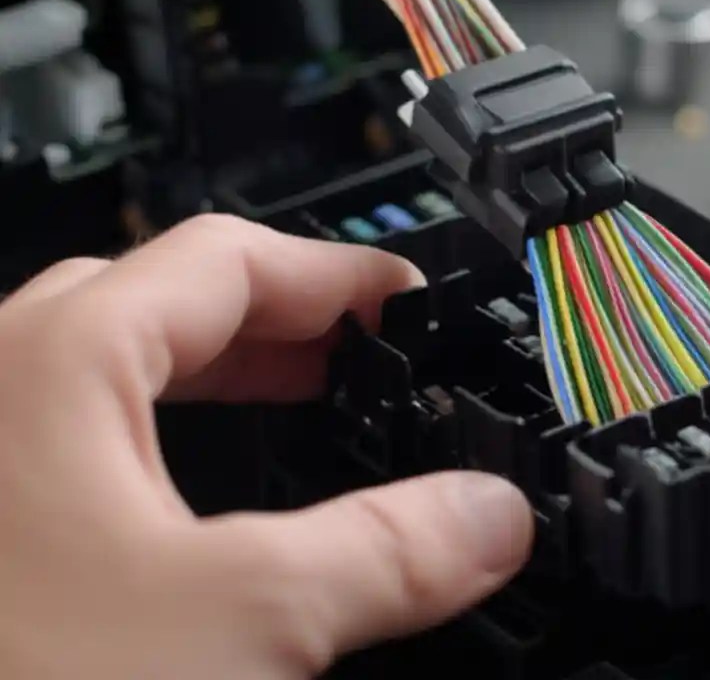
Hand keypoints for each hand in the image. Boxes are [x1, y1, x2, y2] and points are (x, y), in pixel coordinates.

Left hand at [0, 216, 533, 677]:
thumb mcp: (241, 621)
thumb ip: (389, 553)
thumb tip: (484, 516)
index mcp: (54, 363)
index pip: (228, 258)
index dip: (340, 275)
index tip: (411, 305)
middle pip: (164, 303)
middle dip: (283, 325)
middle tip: (367, 359)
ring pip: (111, 375)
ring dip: (218, 381)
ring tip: (296, 411)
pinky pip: (78, 448)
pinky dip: (161, 448)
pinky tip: (193, 510)